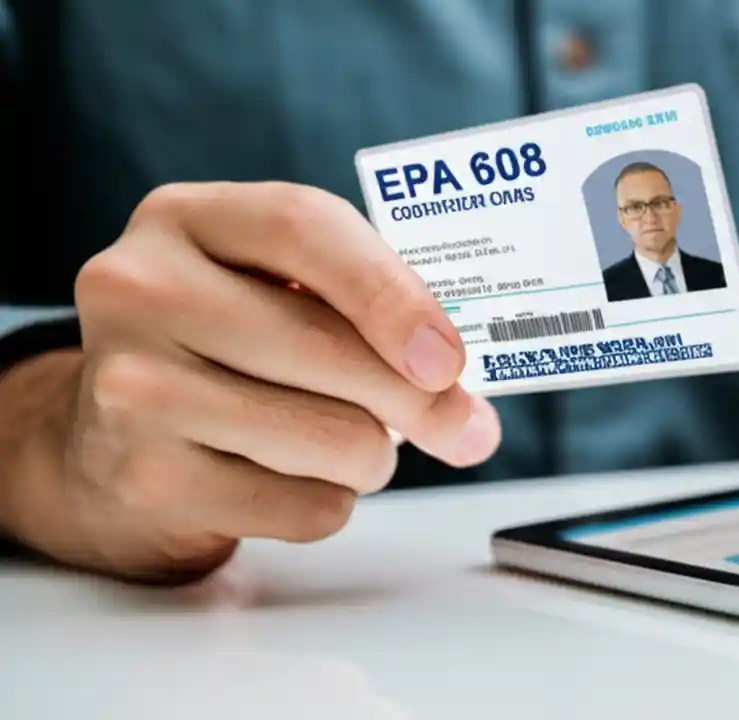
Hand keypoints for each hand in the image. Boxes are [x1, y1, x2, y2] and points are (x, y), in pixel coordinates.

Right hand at [0, 182, 499, 581]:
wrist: (104, 444)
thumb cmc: (221, 352)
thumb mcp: (270, 289)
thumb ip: (362, 306)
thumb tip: (462, 392)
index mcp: (185, 218)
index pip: (305, 229)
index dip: (396, 295)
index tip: (451, 358)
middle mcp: (140, 291)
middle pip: (330, 348)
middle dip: (423, 400)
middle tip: (462, 425)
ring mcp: (131, 389)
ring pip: (335, 438)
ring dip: (374, 456)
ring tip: (350, 444)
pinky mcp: (148, 480)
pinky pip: (308, 506)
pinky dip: (331, 502)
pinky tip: (293, 480)